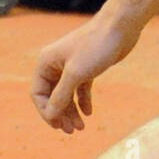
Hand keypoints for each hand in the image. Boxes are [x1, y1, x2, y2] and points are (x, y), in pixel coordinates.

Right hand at [31, 16, 140, 133]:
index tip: (58, 126)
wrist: (120, 27)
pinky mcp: (87, 67)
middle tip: (71, 131)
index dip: (46, 112)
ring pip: (67, 94)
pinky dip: (83, 101)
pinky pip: (80, 88)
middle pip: (52, 96)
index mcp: (46, 63)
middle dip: (61, 114)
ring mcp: (71, 66)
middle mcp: (55, 64)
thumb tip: (50, 115)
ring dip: (72, 111)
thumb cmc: (96, 46)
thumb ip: (61, 96)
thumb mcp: (76, 74)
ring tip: (81, 128)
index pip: (38, 93)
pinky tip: (89, 113)